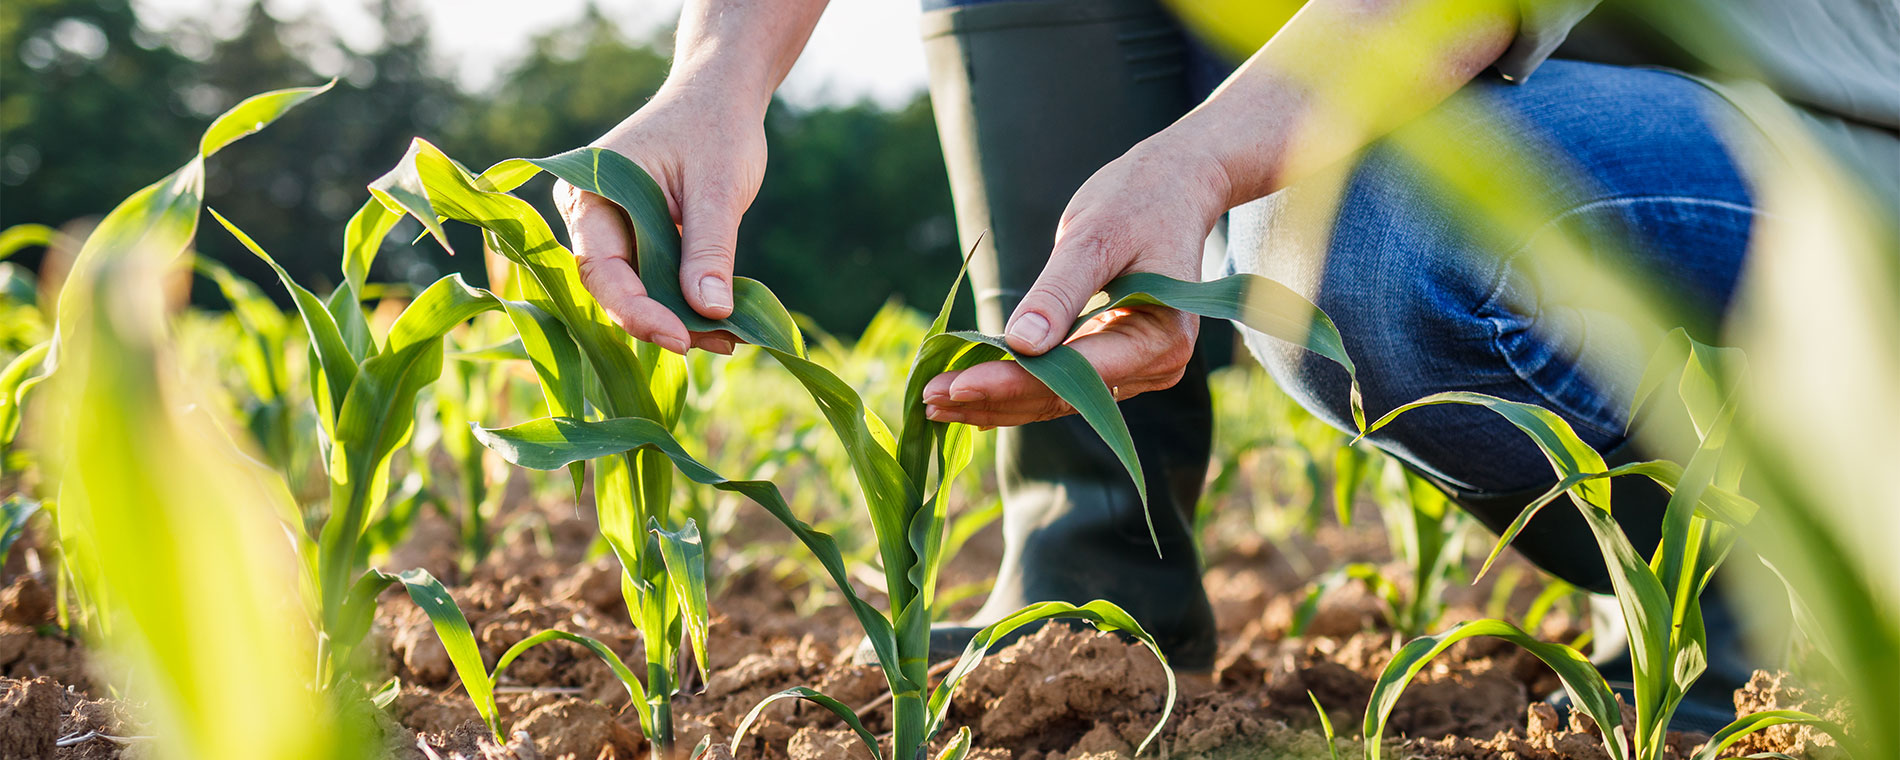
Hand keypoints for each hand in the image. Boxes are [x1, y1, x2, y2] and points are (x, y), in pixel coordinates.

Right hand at [554, 86, 765, 354]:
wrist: (720, 95)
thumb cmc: (715, 127)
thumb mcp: (718, 187)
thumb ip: (710, 248)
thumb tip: (712, 312)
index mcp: (589, 192)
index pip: (600, 268)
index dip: (637, 311)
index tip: (681, 338)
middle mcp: (589, 216)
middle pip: (615, 288)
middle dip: (664, 321)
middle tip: (720, 342)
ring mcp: (612, 230)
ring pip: (637, 291)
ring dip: (680, 318)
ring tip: (731, 337)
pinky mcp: (639, 241)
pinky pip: (655, 281)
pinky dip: (686, 302)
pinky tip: (724, 321)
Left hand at [922, 137, 1232, 426]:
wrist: (1171, 188)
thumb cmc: (1137, 201)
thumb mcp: (1095, 236)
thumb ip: (1058, 292)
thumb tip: (1021, 344)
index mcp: (1161, 337)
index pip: (1076, 374)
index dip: (1013, 383)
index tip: (957, 385)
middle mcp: (1155, 366)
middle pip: (1063, 397)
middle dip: (994, 399)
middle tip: (928, 399)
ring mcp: (1136, 370)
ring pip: (1056, 399)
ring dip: (996, 402)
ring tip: (934, 403)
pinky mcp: (1113, 363)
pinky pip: (1059, 384)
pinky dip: (1013, 387)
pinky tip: (967, 392)